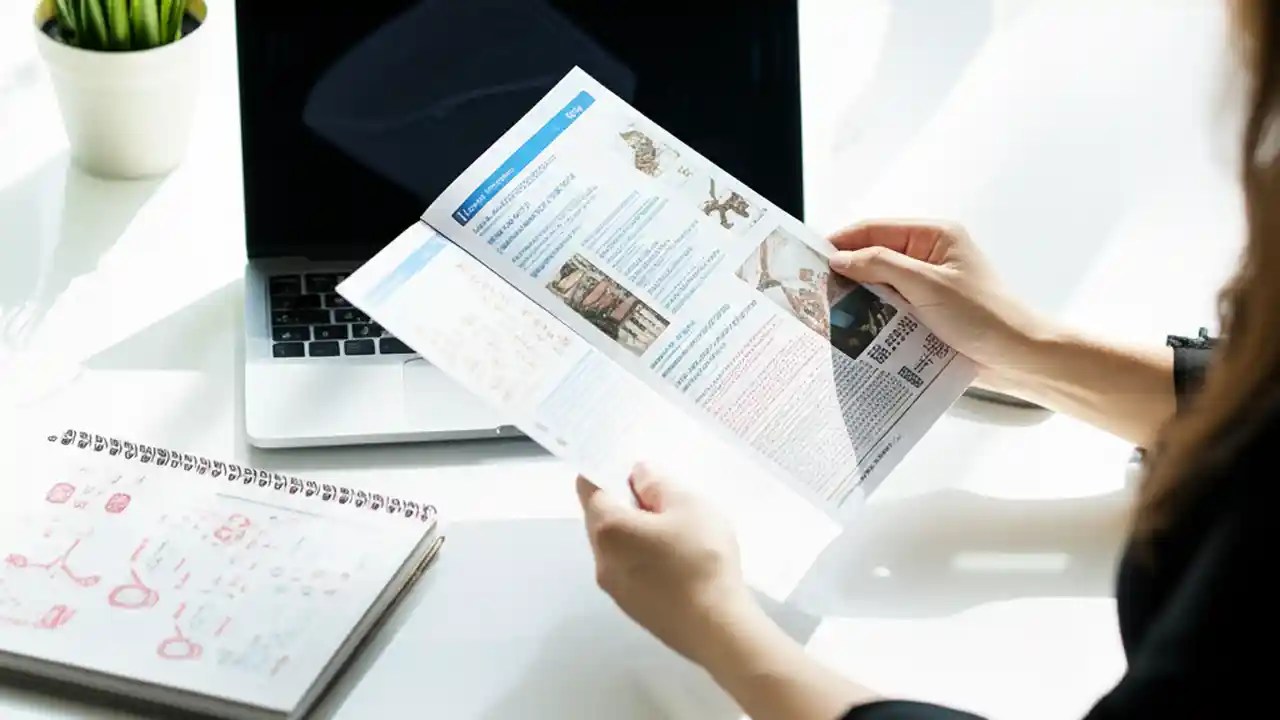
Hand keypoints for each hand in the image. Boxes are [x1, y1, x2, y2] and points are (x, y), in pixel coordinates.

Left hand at [576, 465, 756, 668]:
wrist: (717, 628)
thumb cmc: (701, 560)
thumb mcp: (688, 505)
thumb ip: (657, 483)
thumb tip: (637, 474)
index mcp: (608, 528)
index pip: (588, 487)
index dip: (605, 469)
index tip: (629, 465)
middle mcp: (601, 559)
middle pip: (600, 517)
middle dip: (623, 501)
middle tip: (660, 495)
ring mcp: (614, 588)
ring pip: (615, 546)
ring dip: (635, 530)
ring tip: (674, 528)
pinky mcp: (632, 607)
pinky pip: (628, 569)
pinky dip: (642, 555)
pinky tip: (676, 559)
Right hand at [827, 220, 1055, 390]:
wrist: (1020, 359)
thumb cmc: (984, 316)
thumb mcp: (928, 285)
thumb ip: (881, 266)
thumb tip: (839, 259)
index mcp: (934, 236)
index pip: (875, 229)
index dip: (842, 241)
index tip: (810, 260)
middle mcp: (929, 256)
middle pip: (874, 257)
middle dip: (846, 273)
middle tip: (814, 292)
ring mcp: (928, 286)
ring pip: (880, 286)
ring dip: (859, 299)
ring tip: (829, 314)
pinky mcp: (928, 313)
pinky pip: (892, 310)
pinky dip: (874, 319)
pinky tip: (856, 332)